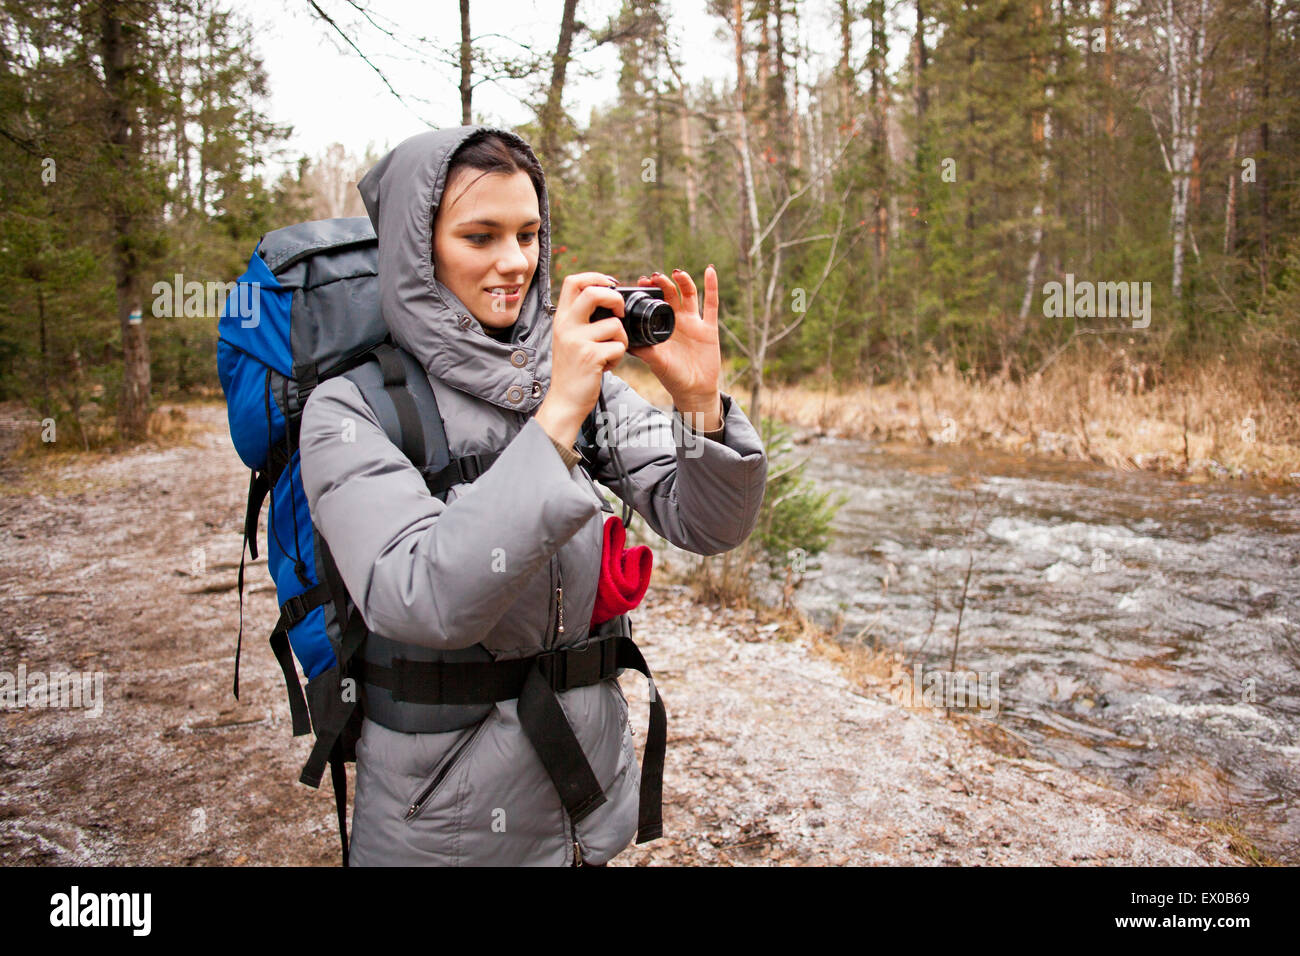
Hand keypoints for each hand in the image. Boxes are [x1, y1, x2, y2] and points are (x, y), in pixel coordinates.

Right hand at [536, 271, 628, 445]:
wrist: (565, 401)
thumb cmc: (572, 370)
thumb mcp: (568, 339)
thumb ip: (581, 319)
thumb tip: (607, 299)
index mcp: (562, 318)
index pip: (574, 281)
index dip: (596, 277)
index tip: (610, 285)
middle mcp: (566, 326)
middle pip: (594, 292)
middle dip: (615, 298)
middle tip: (620, 312)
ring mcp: (578, 341)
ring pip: (615, 324)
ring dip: (621, 339)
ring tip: (610, 352)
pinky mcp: (591, 356)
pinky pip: (619, 346)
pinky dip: (619, 357)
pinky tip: (608, 365)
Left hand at [630, 266, 722, 428]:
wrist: (693, 391)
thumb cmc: (672, 377)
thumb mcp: (654, 362)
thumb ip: (643, 350)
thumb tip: (624, 340)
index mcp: (662, 326)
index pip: (655, 302)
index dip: (649, 290)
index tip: (641, 282)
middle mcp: (677, 321)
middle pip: (671, 294)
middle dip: (663, 283)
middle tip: (654, 277)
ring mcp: (694, 322)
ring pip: (689, 295)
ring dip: (683, 281)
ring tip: (676, 273)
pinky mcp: (709, 328)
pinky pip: (711, 304)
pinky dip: (712, 286)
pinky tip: (709, 270)